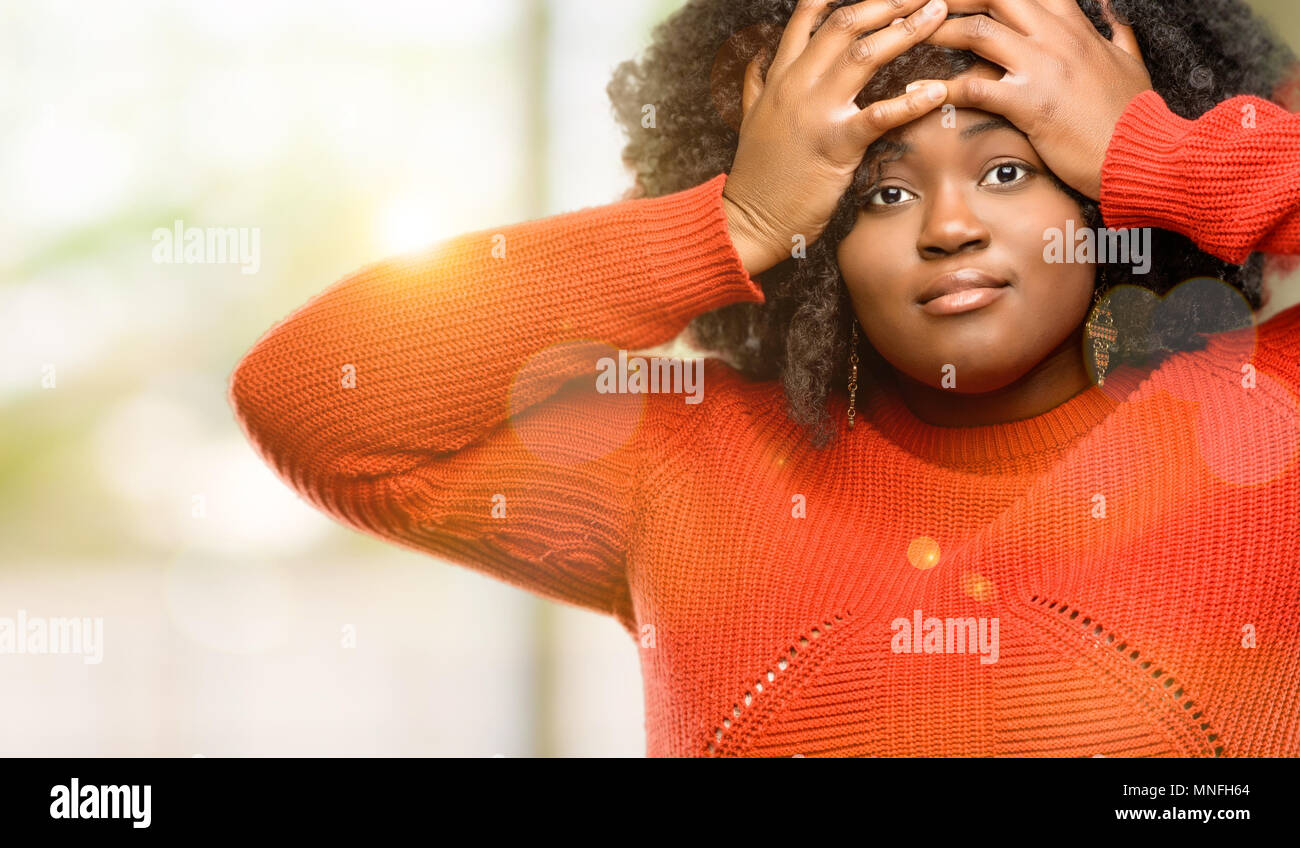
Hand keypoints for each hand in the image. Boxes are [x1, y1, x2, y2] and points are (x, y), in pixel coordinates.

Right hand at [723, 0, 952, 276]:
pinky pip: (879, 115)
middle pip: (845, 23)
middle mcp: (795, 85)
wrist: (746, 221)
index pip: (810, 15)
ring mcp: (814, 113)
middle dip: (888, 2)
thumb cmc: (756, 176)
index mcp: (779, 76)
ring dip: (907, 30)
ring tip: (938, 14)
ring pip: (864, 54)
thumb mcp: (749, 119)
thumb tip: (758, 58)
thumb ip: (756, 84)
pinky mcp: (834, 145)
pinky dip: (913, 102)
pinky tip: (939, 91)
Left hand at [915, 0, 1150, 199]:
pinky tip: (912, 95)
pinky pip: (973, 87)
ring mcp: (1043, 67)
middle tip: (918, 3)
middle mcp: (1056, 37)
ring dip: (937, 32)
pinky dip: (938, 89)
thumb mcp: (1130, 62)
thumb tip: (1109, 10)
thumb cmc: (1135, 114)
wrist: (1147, 153)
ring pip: (977, 31)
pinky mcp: (1030, 104)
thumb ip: (1116, 33)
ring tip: (908, 37)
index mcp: (1075, 25)